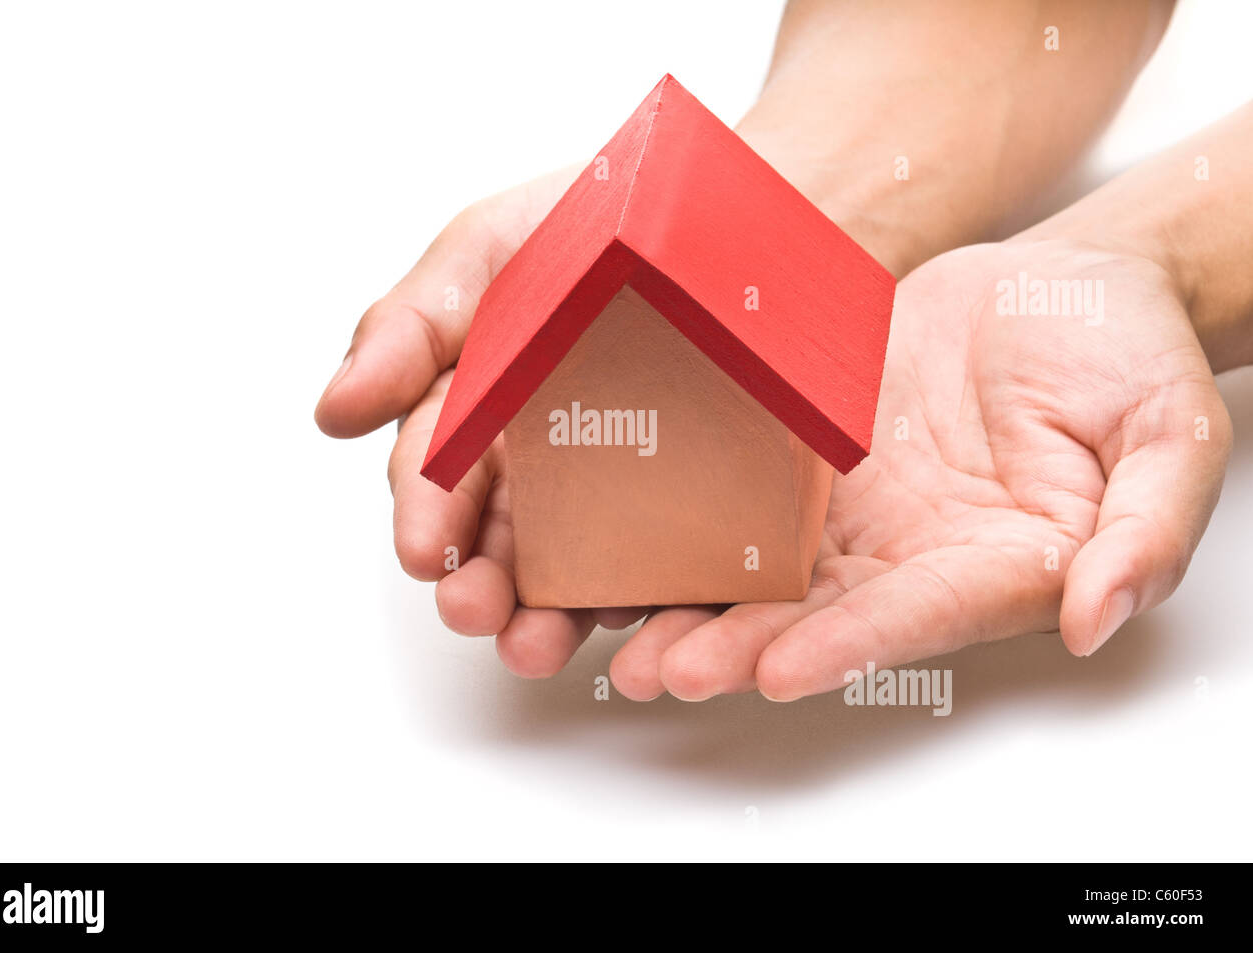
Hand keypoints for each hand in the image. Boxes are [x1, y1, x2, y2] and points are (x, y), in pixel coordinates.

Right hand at [316, 166, 649, 674]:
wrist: (726, 207)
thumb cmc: (592, 220)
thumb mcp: (484, 255)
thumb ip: (408, 329)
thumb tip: (332, 412)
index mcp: (475, 420)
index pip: (436, 482)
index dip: (425, 517)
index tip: (422, 549)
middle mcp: (538, 470)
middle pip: (498, 546)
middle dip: (479, 587)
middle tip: (473, 610)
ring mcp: (616, 496)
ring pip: (573, 573)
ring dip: (549, 616)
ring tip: (541, 643)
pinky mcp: (694, 508)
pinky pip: (667, 563)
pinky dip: (648, 594)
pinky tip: (638, 614)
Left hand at [608, 240, 1231, 700]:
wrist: (1063, 286)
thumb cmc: (1130, 355)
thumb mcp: (1172, 438)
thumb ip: (1145, 533)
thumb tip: (1095, 617)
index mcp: (995, 563)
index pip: (915, 617)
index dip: (848, 645)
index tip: (779, 669)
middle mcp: (911, 551)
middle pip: (814, 613)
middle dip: (736, 645)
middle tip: (660, 669)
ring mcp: (855, 506)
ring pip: (760, 567)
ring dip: (691, 602)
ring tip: (617, 634)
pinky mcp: (809, 454)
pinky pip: (740, 491)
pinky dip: (683, 521)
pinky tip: (621, 542)